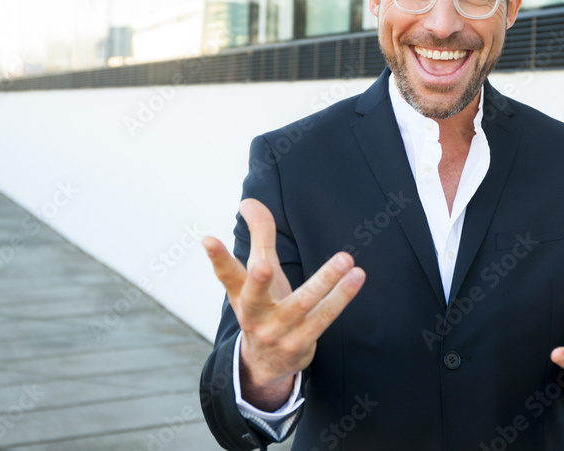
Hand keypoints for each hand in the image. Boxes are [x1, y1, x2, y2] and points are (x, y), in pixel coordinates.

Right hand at [203, 198, 365, 409]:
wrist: (266, 363)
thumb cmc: (263, 304)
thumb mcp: (257, 271)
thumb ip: (258, 235)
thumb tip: (248, 201)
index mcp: (240, 295)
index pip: (226, 274)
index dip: (217, 258)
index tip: (207, 240)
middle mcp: (254, 314)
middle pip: (255, 296)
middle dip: (258, 280)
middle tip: (263, 265)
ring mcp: (278, 332)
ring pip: (302, 303)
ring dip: (326, 281)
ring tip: (346, 258)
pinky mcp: (301, 342)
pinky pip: (324, 317)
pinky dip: (341, 296)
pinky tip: (356, 276)